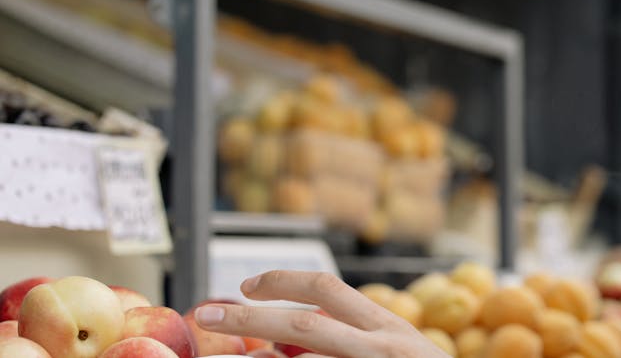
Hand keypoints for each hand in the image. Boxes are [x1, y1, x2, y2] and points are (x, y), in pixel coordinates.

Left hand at [192, 270, 447, 357]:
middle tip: (207, 314)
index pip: (326, 291)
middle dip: (248, 315)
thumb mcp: (399, 353)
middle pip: (302, 322)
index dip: (281, 282)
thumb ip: (358, 339)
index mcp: (388, 328)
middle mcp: (381, 346)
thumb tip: (294, 338)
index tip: (246, 286)